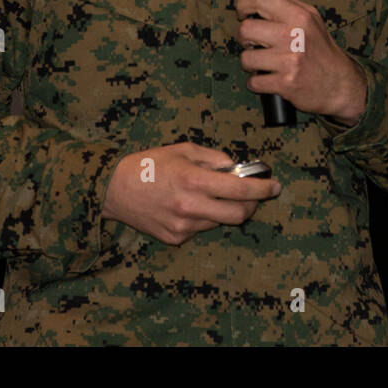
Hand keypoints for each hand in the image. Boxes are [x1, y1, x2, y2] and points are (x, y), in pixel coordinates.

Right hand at [102, 142, 280, 245]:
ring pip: (219, 222)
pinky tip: (188, 206)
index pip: (240, 189)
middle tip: (252, 195)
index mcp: (194, 180)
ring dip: (224, 210)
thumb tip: (235, 167)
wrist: (112, 189)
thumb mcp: (183, 149)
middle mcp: (191, 206)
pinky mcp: (174, 238)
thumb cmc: (148, 164)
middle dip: (252, 205)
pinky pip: (200, 229)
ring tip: (210, 195)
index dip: (262, 189)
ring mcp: (182, 226)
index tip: (275, 186)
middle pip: (238, 215)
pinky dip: (203, 218)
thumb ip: (213, 157)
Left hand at [234, 0, 366, 121]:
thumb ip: (290, 6)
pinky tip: (269, 78)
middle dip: (244, 38)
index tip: (242, 12)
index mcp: (299, 16)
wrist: (339, 84)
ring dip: (251, 64)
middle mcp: (293, 36)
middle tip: (254, 43)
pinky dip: (257, 83)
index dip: (243, 3)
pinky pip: (253, 82)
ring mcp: (289, 61)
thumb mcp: (313, 20)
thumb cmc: (322, 51)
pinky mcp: (285, 83)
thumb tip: (260, 0)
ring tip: (265, 64)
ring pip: (246, 58)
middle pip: (246, 29)